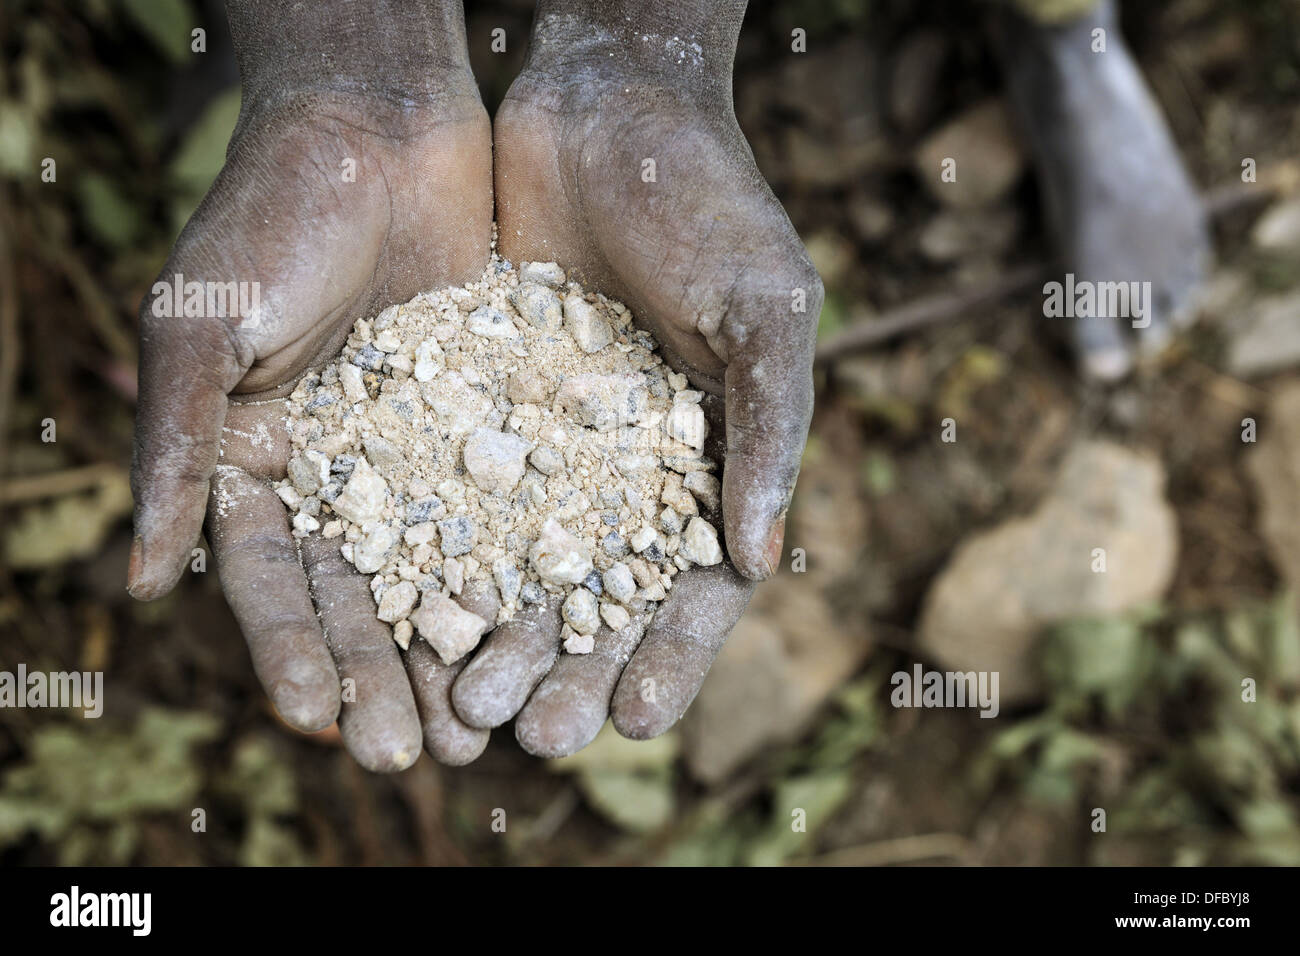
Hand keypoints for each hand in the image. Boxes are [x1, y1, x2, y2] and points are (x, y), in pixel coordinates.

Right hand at [128, 1, 497, 770]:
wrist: (377, 128)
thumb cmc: (269, 216)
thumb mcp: (203, 328)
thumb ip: (175, 448)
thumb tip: (140, 582)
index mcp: (255, 464)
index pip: (270, 579)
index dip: (290, 648)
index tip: (317, 718)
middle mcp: (339, 472)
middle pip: (361, 596)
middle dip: (384, 675)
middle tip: (416, 756)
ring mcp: (418, 454)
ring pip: (441, 569)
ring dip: (458, 649)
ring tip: (486, 724)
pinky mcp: (490, 424)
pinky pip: (512, 508)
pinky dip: (524, 570)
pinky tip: (552, 629)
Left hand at [449, 0, 822, 755]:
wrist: (609, 106)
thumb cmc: (714, 201)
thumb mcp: (764, 307)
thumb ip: (768, 428)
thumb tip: (765, 561)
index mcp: (714, 461)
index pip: (697, 582)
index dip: (672, 653)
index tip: (641, 721)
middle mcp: (630, 469)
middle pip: (601, 594)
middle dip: (571, 668)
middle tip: (531, 734)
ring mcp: (555, 443)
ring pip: (522, 562)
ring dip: (499, 637)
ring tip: (464, 704)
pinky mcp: (482, 405)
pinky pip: (457, 490)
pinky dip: (438, 556)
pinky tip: (408, 612)